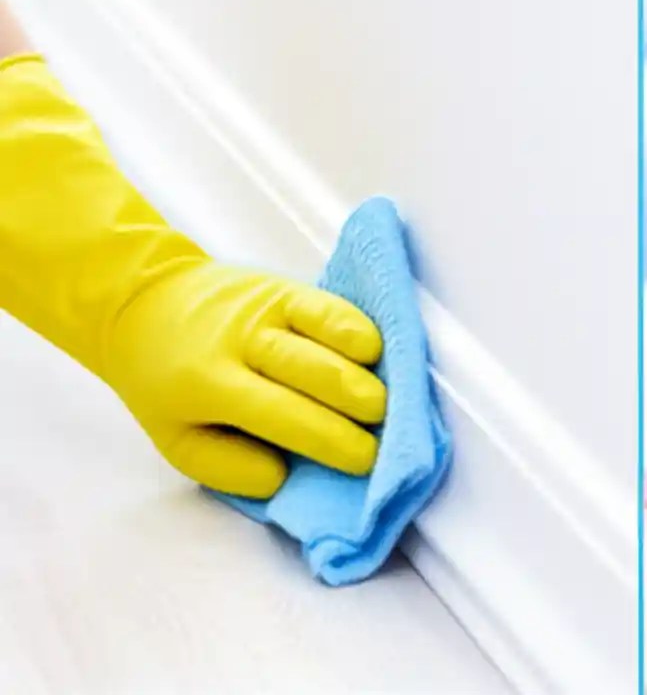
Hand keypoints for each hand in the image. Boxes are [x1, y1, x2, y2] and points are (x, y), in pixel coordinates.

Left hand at [105, 262, 386, 497]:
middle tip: (385, 432)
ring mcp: (261, 308)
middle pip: (310, 371)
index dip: (328, 438)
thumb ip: (227, 467)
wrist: (142, 304)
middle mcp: (237, 340)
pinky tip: (374, 352)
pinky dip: (356, 327)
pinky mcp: (281, 287)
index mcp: (206, 384)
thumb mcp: (177, 440)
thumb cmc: (168, 385)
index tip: (365, 461)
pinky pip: (326, 305)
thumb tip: (283, 476)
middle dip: (355, 403)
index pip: (279, 412)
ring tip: (387, 400)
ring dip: (361, 369)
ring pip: (323, 335)